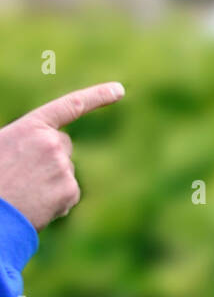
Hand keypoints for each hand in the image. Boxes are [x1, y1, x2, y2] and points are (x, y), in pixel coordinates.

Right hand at [0, 82, 124, 231]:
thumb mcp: (2, 144)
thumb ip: (24, 140)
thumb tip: (37, 148)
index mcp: (31, 127)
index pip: (70, 106)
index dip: (97, 96)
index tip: (119, 90)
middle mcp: (52, 143)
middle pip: (62, 146)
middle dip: (49, 157)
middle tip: (21, 174)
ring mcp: (63, 167)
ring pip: (63, 172)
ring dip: (48, 181)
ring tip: (21, 193)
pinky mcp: (70, 190)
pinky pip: (67, 194)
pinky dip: (54, 201)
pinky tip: (32, 206)